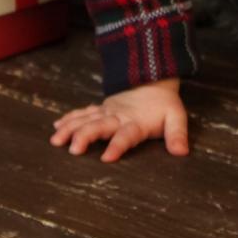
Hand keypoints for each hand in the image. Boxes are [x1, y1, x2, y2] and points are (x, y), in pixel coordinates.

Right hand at [50, 79, 188, 161]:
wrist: (153, 79)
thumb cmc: (164, 105)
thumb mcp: (176, 117)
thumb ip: (177, 134)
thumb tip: (182, 152)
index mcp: (136, 122)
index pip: (126, 135)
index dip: (117, 145)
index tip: (106, 158)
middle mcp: (117, 116)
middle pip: (99, 125)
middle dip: (85, 136)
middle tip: (73, 149)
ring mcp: (106, 111)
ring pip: (85, 119)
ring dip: (70, 128)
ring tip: (56, 141)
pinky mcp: (100, 109)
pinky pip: (82, 113)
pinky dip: (69, 119)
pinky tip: (56, 127)